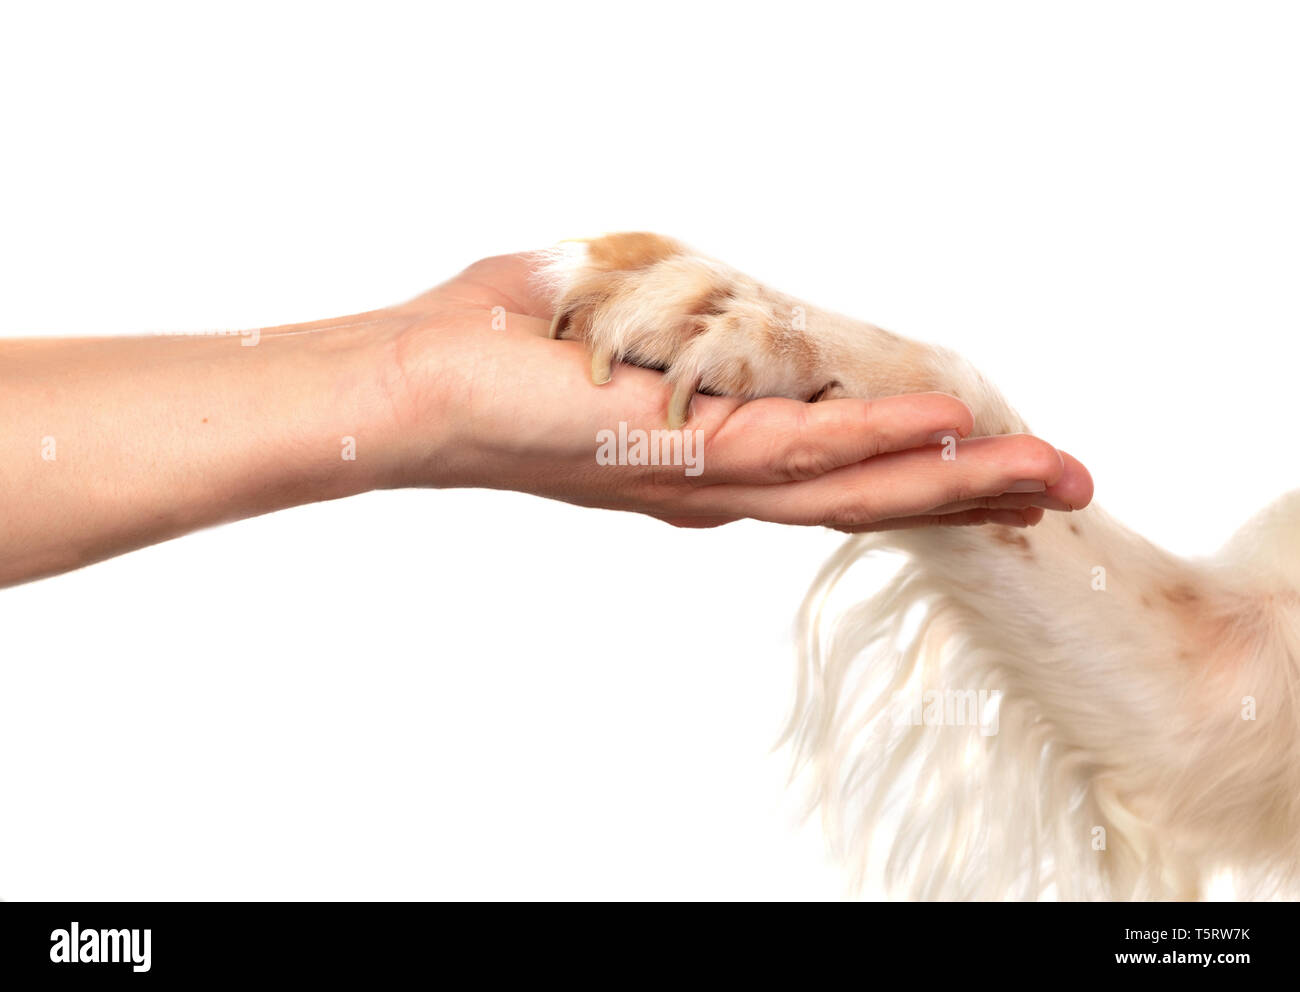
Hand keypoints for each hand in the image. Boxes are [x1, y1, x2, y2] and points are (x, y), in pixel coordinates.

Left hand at [379, 252, 1093, 529]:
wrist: (414, 388)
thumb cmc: (503, 350)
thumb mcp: (626, 326)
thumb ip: (698, 332)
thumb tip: (736, 315)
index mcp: (707, 459)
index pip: (834, 469)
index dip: (918, 469)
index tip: (991, 462)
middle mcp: (717, 484)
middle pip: (864, 494)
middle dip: (968, 494)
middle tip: (1064, 491)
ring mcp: (704, 478)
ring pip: (852, 487)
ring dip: (955, 479)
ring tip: (1049, 477)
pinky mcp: (679, 456)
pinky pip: (796, 448)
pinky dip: (876, 439)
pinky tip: (948, 431)